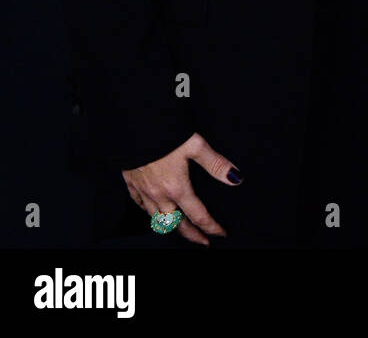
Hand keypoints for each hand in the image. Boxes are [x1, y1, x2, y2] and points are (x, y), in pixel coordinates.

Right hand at [122, 132, 240, 245]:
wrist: (136, 126)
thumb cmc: (165, 134)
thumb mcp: (196, 145)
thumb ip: (216, 164)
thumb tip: (235, 178)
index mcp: (177, 187)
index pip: (198, 215)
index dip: (211, 226)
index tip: (220, 233)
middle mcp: (159, 194)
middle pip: (176, 225)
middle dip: (191, 235)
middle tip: (202, 241)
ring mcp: (143, 191)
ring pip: (156, 220)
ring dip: (171, 228)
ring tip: (181, 230)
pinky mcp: (131, 184)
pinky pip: (140, 206)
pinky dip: (149, 213)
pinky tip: (154, 212)